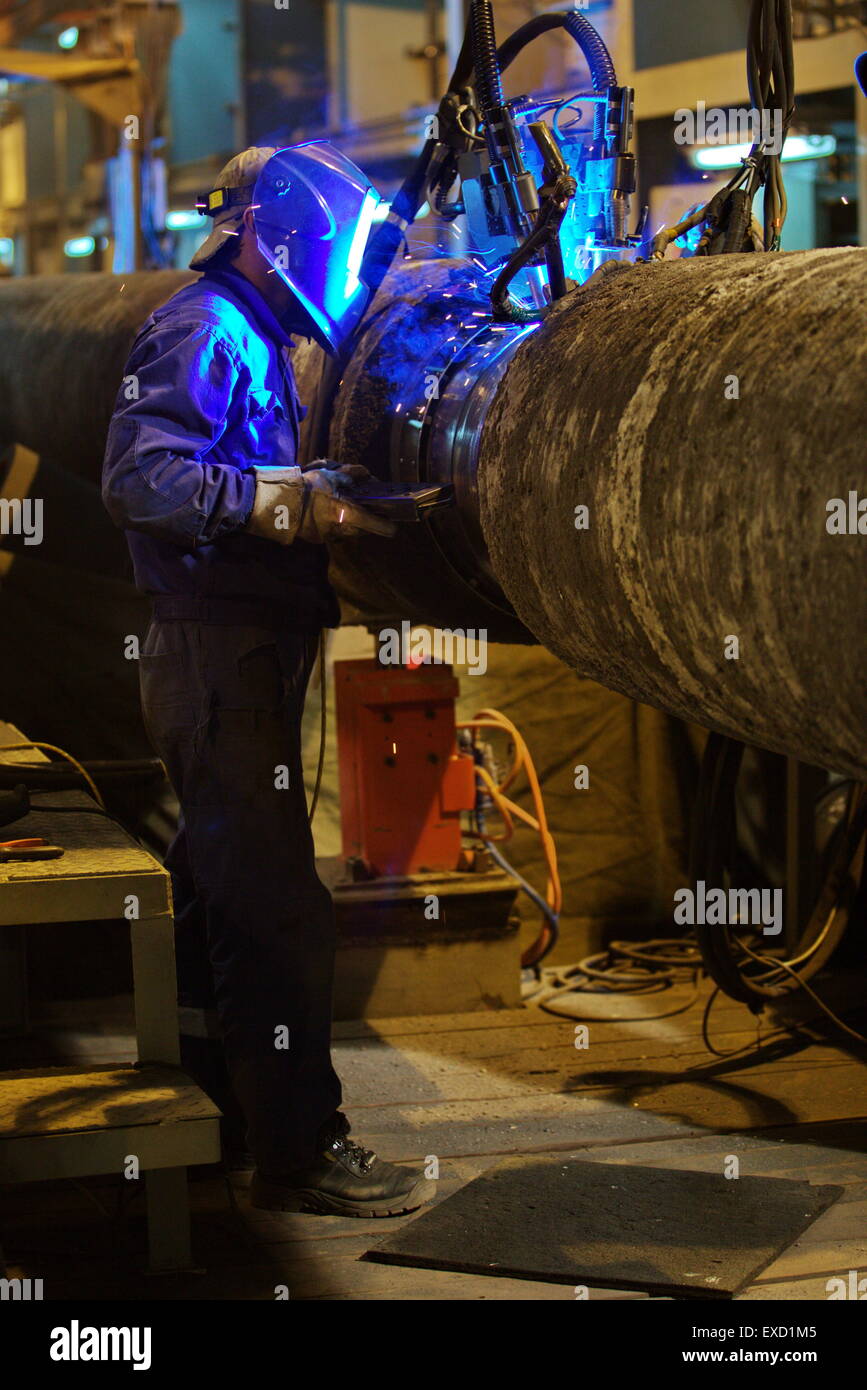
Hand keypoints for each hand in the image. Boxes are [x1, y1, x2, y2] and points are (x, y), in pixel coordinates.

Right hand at [245, 464, 394, 545]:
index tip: (394, 524)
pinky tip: (332, 514)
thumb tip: (364, 475)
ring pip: (350, 533)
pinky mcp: (318, 539)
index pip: (378, 526)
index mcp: (347, 514)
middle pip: (364, 530)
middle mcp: (341, 529)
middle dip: (369, 522)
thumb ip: (350, 475)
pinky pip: (335, 533)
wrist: (278, 504)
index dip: (389, 526)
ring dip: (354, 524)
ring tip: (349, 509)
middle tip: (370, 510)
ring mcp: (329, 536)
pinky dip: (338, 525)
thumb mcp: (329, 476)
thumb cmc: (306, 488)